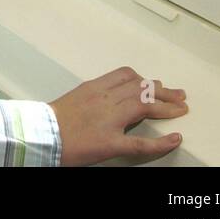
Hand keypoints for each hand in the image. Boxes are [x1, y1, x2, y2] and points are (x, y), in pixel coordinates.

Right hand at [49, 66, 187, 165]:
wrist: (38, 135)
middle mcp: (104, 100)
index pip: (126, 76)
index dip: (145, 80)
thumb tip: (109, 99)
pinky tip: (174, 139)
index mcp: (94, 88)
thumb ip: (93, 97)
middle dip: (163, 91)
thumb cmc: (49, 121)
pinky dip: (161, 142)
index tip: (156, 84)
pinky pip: (141, 142)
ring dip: (167, 107)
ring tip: (181, 109)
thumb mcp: (73, 99)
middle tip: (179, 96)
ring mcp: (109, 120)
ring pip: (145, 106)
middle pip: (141, 88)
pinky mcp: (110, 143)